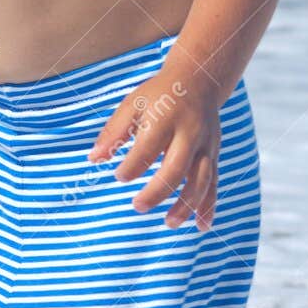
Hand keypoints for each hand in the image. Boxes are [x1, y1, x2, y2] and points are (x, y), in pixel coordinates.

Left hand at [87, 69, 220, 228]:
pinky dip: (209, 207)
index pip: (148, 148)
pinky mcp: (214, 155)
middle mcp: (190, 132)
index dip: (132, 167)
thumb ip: (113, 132)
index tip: (118, 175)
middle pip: (177, 166)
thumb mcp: (132, 104)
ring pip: (201, 179)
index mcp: (165, 118)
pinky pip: (214, 184)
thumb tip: (93, 159)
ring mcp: (206, 145)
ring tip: (169, 224)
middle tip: (137, 207)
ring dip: (187, 204)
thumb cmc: (158, 95)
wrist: (198, 80)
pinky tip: (201, 227)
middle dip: (158, 190)